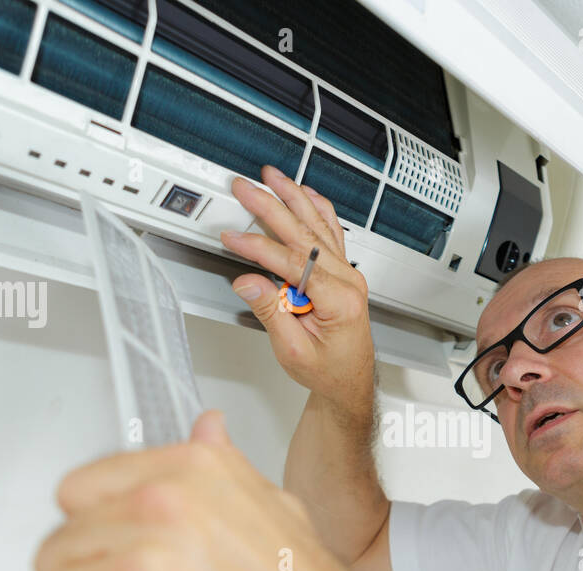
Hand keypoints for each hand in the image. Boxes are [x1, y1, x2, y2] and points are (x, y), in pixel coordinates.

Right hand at [221, 165, 374, 408]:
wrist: (349, 382)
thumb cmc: (327, 371)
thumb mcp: (293, 350)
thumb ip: (271, 312)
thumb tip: (248, 282)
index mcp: (339, 301)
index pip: (292, 263)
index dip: (257, 248)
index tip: (233, 239)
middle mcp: (348, 282)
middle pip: (305, 235)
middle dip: (271, 207)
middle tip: (245, 188)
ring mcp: (349, 274)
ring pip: (319, 226)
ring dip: (294, 197)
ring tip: (272, 177)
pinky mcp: (345, 273)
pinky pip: (331, 233)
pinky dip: (317, 209)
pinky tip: (305, 193)